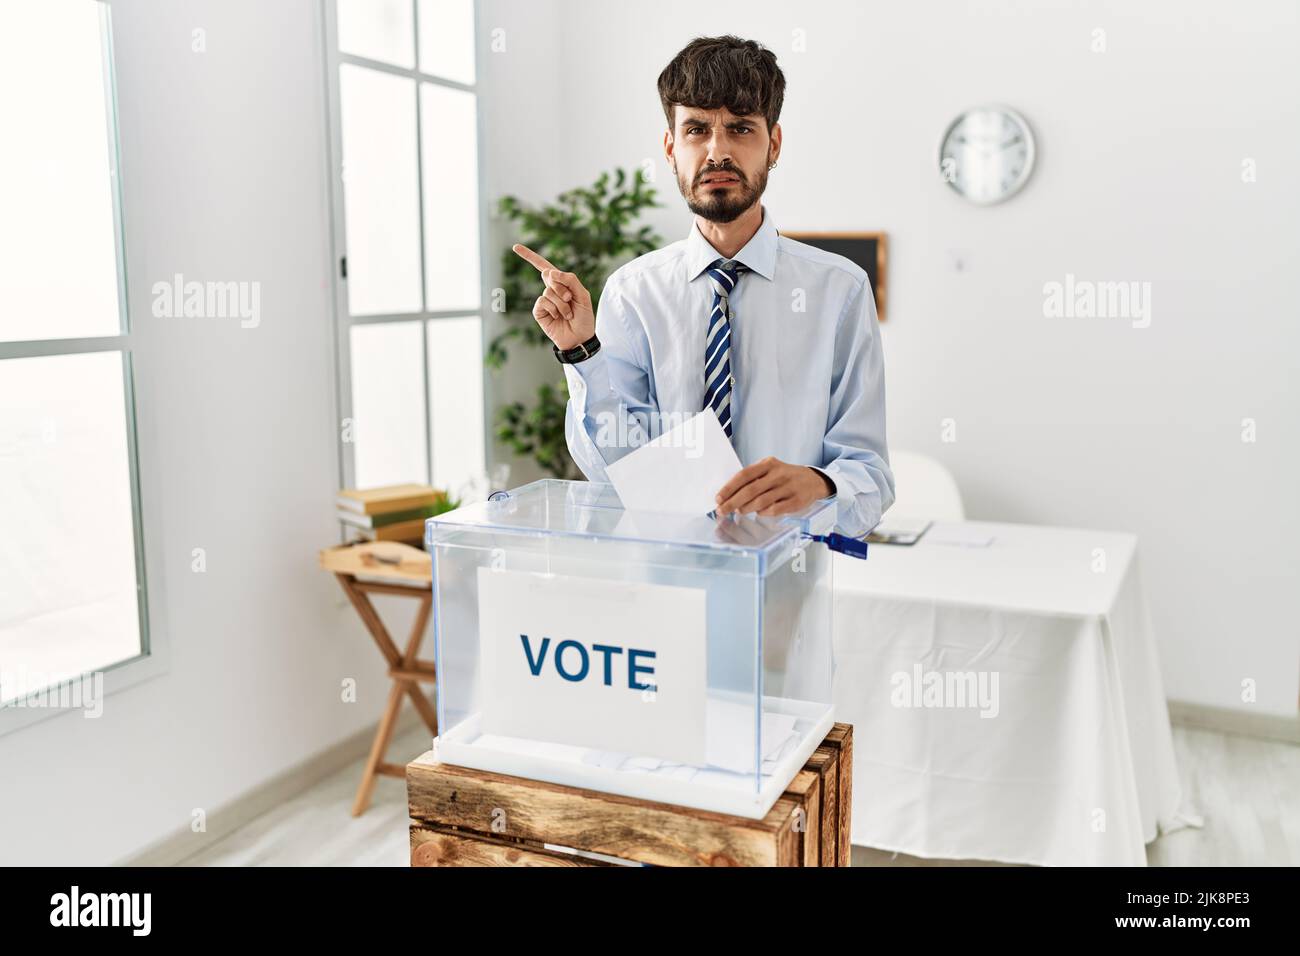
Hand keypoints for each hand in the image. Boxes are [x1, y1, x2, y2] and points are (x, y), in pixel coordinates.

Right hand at [511, 244, 595, 350]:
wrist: (580, 338)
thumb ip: (570, 280)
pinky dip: (553, 309)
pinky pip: (542, 302)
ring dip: (562, 304)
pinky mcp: (539, 311)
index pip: (544, 266)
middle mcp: (551, 290)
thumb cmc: (584, 317)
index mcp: (562, 283)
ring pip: (548, 291)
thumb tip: (549, 272)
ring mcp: (544, 301)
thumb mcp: (583, 295)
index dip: (530, 256)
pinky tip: (558, 317)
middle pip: (550, 276)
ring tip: (568, 314)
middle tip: (571, 301)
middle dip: (563, 288)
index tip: (515, 246)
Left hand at [715, 457, 834, 517]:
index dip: (729, 488)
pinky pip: (774, 510)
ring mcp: (788, 488)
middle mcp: (779, 474)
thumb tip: (730, 494)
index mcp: (769, 464)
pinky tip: (758, 513)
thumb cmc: (785, 476)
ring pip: (761, 501)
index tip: (718, 498)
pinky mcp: (796, 501)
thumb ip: (753, 478)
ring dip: (746, 508)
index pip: (744, 475)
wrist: (813, 480)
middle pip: (750, 490)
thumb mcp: (770, 469)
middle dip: (733, 502)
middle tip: (722, 510)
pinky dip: (763, 513)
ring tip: (739, 511)